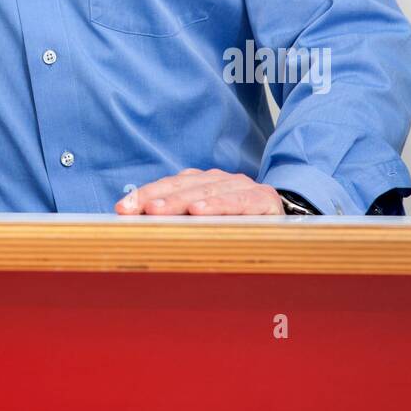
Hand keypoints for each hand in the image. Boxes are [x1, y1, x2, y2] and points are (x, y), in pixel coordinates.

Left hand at [114, 168, 284, 215]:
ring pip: (207, 192)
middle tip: (137, 210)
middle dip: (157, 198)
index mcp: (203, 183)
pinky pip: (238, 202)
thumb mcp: (207, 224)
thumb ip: (179, 222)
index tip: (122, 209)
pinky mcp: (263, 200)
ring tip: (159, 211)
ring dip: (180, 202)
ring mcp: (242, 187)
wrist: (288, 224)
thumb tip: (137, 230)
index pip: (168, 185)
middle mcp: (220, 180)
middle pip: (183, 186)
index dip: (145, 195)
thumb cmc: (240, 227)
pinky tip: (199, 212)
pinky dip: (218, 206)